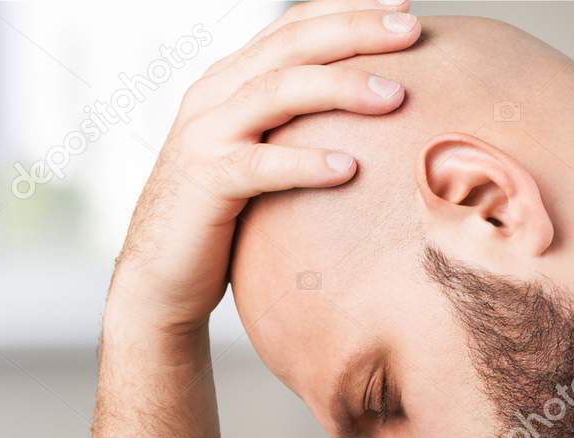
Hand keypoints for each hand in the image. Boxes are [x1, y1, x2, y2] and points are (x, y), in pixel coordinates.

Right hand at [108, 0, 419, 339]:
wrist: (161, 276)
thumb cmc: (224, 219)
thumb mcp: (261, 156)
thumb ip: (296, 129)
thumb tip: (373, 120)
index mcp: (230, 80)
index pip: (292, 27)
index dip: (346, 10)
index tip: (402, 7)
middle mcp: (215, 95)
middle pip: (291, 45)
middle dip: (354, 31)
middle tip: (412, 30)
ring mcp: (206, 135)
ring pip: (277, 91)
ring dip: (340, 87)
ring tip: (394, 96)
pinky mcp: (205, 183)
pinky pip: (261, 166)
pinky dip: (306, 163)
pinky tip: (349, 168)